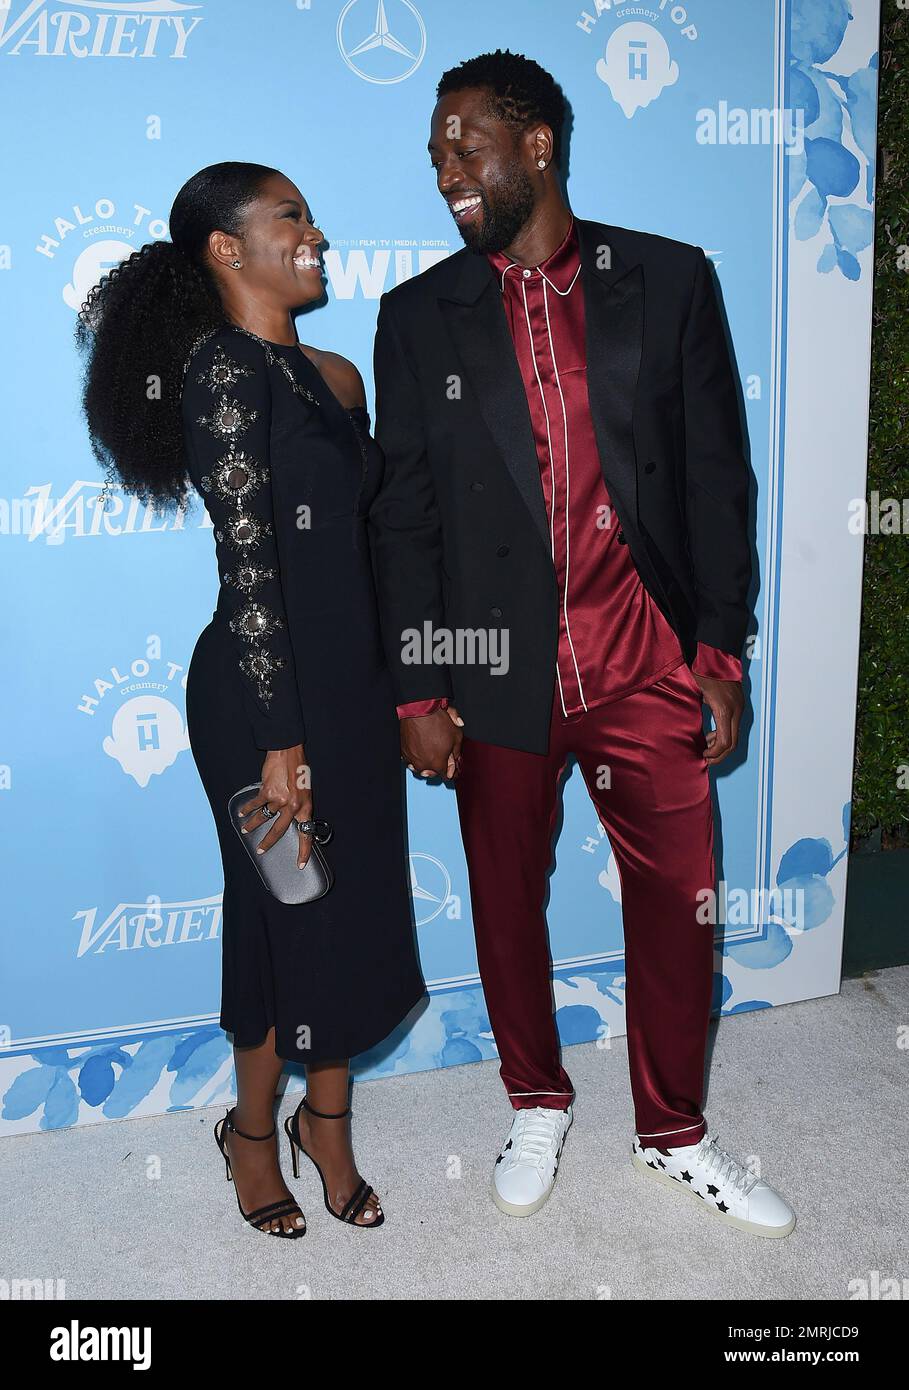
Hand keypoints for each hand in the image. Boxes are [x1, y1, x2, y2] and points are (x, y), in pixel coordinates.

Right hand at [238, 744, 313, 866]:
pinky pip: (256, 804)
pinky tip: (242, 812)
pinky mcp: (267, 792)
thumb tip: (291, 817)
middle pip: (279, 831)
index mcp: (305, 807)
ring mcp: (280, 800)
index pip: (306, 833)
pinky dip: (248, 809)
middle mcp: (293, 806)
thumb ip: (298, 805)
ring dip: (253, 824)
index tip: (299, 864)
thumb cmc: (299, 769)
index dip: (304, 850)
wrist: (289, 752)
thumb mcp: (305, 791)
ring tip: (246, 829)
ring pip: (264, 817)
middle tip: (261, 850)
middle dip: (268, 842)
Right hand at [401, 706, 463, 779]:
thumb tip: (454, 760)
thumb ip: (456, 753)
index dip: (449, 770)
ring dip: (425, 762)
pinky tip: (420, 749)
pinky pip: (410, 760)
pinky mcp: (403, 751)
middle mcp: (422, 764)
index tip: (450, 766)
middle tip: (440, 756)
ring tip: (429, 752)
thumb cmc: (437, 721)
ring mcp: (411, 758)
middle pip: (431, 773)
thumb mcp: (456, 737)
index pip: (445, 776)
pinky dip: (415, 756)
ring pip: (419, 767)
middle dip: (437, 767)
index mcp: (437, 763)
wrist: (420, 710)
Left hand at [693, 675, 743, 765]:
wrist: (716, 651)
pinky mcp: (739, 704)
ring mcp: (740, 707)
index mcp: (724, 710)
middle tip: (705, 759)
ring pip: (736, 735)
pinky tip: (712, 733)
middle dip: (720, 754)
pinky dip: (725, 734)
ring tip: (706, 746)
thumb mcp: (696, 692)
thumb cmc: (702, 670)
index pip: (725, 742)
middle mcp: (736, 710)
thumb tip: (693, 732)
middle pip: (733, 743)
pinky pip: (735, 725)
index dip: (715, 754)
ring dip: (722, 745)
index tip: (703, 756)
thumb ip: (696, 712)